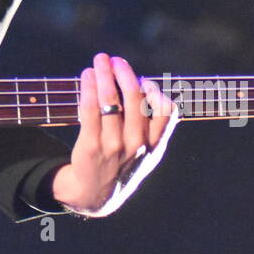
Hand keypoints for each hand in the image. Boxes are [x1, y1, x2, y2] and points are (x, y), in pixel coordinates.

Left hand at [51, 53, 175, 214]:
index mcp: (156, 145)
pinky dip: (89, 87)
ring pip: (110, 100)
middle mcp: (137, 144)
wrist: (97, 195)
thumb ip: (153, 124)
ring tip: (100, 61)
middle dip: (124, 72)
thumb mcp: (148, 152)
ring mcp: (114, 146)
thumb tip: (143, 83)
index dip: (155, 90)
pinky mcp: (92, 145)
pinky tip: (87, 76)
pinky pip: (90, 109)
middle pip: (135, 98)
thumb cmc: (124, 164)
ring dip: (104, 74)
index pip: (167, 111)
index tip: (142, 80)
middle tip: (114, 59)